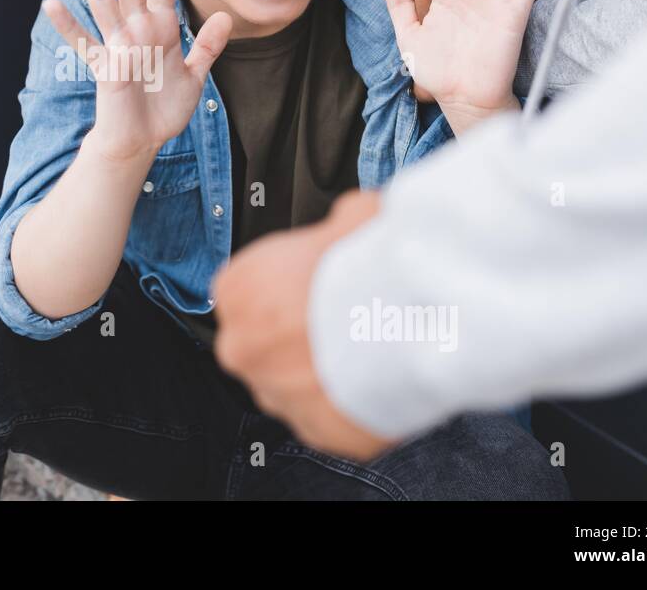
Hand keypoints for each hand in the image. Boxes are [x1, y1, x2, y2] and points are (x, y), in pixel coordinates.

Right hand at [43, 0, 231, 161]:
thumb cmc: (164, 109)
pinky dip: (69, 26)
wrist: (140, 141)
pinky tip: (52, 4)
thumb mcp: (195, 77)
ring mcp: (118, 44)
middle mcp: (138, 27)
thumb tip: (223, 17)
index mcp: (162, 25)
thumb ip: (207, 46)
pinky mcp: (105, 67)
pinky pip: (85, 43)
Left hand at [211, 189, 394, 460]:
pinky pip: (332, 419)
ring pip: (295, 387)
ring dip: (325, 374)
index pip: (247, 294)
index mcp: (237, 288)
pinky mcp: (317, 431)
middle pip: (265, 345)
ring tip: (371, 350)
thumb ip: (338, 224)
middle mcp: (243, 347)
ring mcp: (277, 395)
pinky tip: (381, 377)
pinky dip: (354, 403)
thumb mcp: (352, 215)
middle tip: (347, 322)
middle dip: (300, 339)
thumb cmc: (372, 263)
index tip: (318, 291)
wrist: (409, 317)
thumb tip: (355, 218)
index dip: (288, 291)